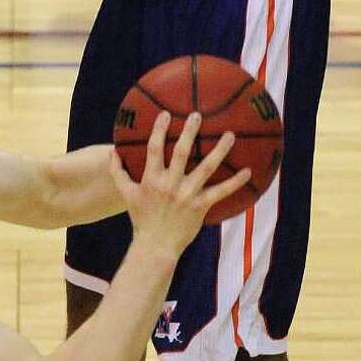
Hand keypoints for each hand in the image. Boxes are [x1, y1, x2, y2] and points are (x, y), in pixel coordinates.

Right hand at [113, 112, 248, 254]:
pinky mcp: (200, 206)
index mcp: (151, 179)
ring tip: (230, 135)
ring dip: (219, 150)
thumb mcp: (127, 195)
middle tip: (197, 115)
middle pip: (182, 152)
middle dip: (190, 132)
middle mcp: (170, 184)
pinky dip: (235, 182)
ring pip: (207, 168)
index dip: (160, 130)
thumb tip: (112, 153)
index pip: (154, 149)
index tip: (166, 114)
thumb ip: (118, 173)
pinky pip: (221, 192)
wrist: (155, 246)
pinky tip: (247, 171)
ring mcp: (187, 195)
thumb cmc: (141, 219)